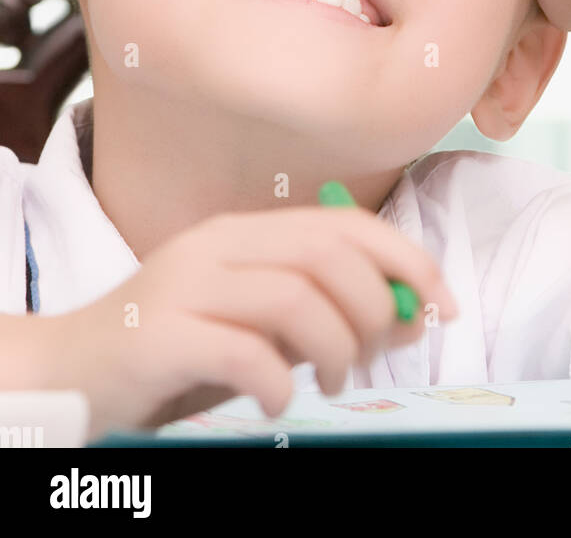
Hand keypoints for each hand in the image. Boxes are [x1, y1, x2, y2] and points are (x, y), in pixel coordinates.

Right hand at [40, 205, 457, 440]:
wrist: (69, 373)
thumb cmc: (176, 354)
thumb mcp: (258, 328)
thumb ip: (324, 315)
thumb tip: (412, 317)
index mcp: (245, 232)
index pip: (345, 224)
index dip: (406, 260)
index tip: (443, 305)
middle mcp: (217, 246)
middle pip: (327, 253)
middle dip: (374, 305)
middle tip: (375, 356)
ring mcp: (185, 286)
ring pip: (294, 297)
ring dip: (336, 346)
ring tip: (335, 382)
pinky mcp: (160, 336)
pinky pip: (244, 352)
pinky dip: (280, 383)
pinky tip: (279, 403)